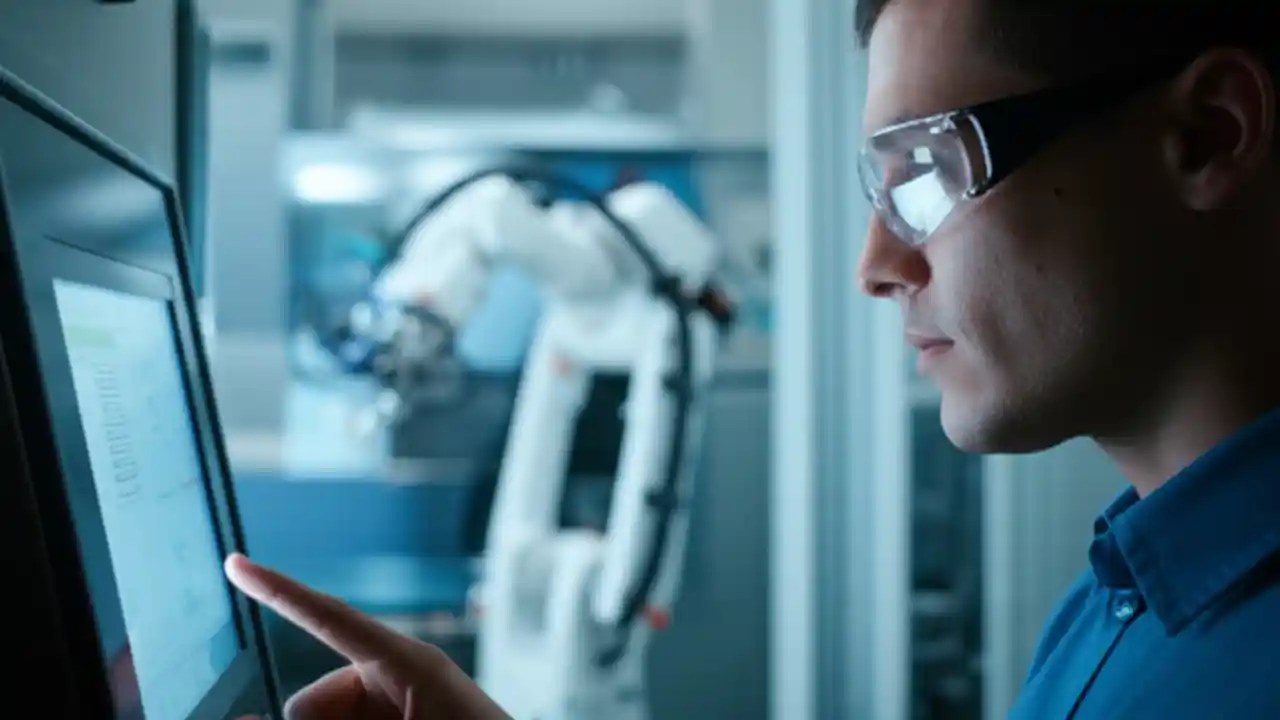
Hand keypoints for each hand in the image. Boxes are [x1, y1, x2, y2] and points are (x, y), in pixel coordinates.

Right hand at [224, 554, 510, 719]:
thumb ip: (323, 715)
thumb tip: (253, 716)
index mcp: (405, 661)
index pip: (328, 616)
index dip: (278, 590)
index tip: (235, 562)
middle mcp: (392, 677)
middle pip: (309, 702)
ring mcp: (389, 703)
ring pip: (317, 716)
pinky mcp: (387, 718)